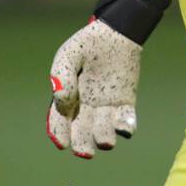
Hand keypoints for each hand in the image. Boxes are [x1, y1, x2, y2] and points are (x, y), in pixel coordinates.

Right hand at [46, 18, 141, 158]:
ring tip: (105, 141)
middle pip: (81, 134)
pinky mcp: (125, 104)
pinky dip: (125, 127)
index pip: (59, 121)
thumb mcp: (69, 54)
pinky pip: (126, 122)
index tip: (61, 143)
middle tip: (85, 151)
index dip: (59, 133)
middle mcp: (85, 109)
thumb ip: (62, 75)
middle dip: (82, 145)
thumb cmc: (87, 44)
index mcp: (67, 99)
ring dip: (104, 139)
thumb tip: (61, 100)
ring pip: (104, 132)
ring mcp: (106, 109)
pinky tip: (124, 128)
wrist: (116, 33)